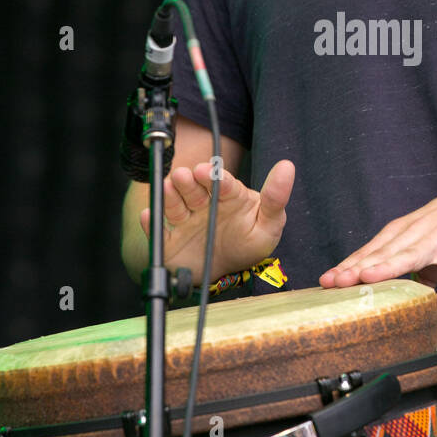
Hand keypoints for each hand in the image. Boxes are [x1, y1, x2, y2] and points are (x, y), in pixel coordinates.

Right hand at [140, 158, 294, 281]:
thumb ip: (276, 197)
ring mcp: (185, 221)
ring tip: (167, 187)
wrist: (223, 270)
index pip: (220, 183)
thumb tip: (287, 166)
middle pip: (193, 189)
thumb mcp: (269, 223)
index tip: (206, 171)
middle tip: (184, 175)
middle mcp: (202, 204)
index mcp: (227, 196)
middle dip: (188, 181)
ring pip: (174, 205)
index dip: (213, 176)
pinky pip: (157, 230)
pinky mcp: (169, 239)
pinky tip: (149, 215)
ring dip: (169, 195)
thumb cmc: (248, 242)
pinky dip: (150, 223)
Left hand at [318, 175, 436, 311]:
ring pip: (411, 256)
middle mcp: (419, 232)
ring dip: (388, 268)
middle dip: (357, 268)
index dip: (348, 264)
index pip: (371, 249)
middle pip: (384, 252)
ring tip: (368, 280)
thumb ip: (412, 262)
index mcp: (405, 230)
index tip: (325, 280)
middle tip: (333, 282)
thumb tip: (400, 287)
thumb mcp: (427, 236)